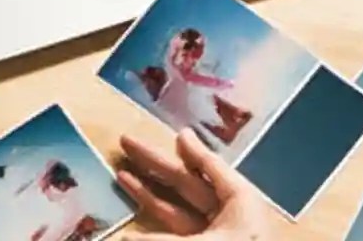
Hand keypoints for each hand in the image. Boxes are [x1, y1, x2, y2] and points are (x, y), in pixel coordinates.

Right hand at [117, 130, 269, 240]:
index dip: (194, 152)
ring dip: (148, 192)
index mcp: (241, 205)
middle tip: (128, 141)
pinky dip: (156, 220)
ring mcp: (216, 239)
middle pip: (188, 185)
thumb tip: (124, 240)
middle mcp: (229, 220)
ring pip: (177, 211)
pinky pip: (176, 234)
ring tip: (121, 172)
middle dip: (157, 164)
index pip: (214, 170)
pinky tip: (132, 216)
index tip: (178, 133)